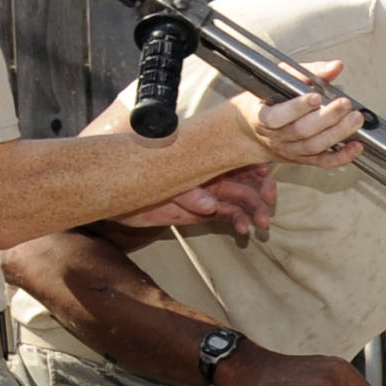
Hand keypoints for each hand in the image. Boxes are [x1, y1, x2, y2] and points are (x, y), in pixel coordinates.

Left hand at [110, 165, 277, 236]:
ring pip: (241, 198)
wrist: (116, 194)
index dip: (254, 161)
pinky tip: (243, 230)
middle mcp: (209, 173)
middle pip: (245, 177)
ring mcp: (208, 193)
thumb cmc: (136, 176)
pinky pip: (228, 215)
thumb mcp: (161, 182)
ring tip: (262, 223)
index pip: (235, 155)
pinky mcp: (202, 212)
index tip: (265, 172)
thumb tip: (209, 205)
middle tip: (269, 201)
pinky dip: (239, 222)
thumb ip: (187, 193)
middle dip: (262, 189)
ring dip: (255, 209)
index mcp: (203, 158)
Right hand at [233, 63, 360, 170]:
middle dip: (326, 117)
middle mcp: (276, 136)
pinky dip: (342, 157)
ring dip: (338, 133)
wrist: (252, 133)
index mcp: (263, 115)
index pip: (277, 116)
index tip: (315, 96)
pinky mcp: (305, 160)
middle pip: (302, 131)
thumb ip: (307, 72)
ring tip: (355, 119)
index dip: (297, 108)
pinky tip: (356, 146)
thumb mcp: (279, 80)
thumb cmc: (267, 101)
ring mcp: (291, 150)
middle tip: (345, 104)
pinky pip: (324, 162)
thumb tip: (335, 67)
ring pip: (314, 146)